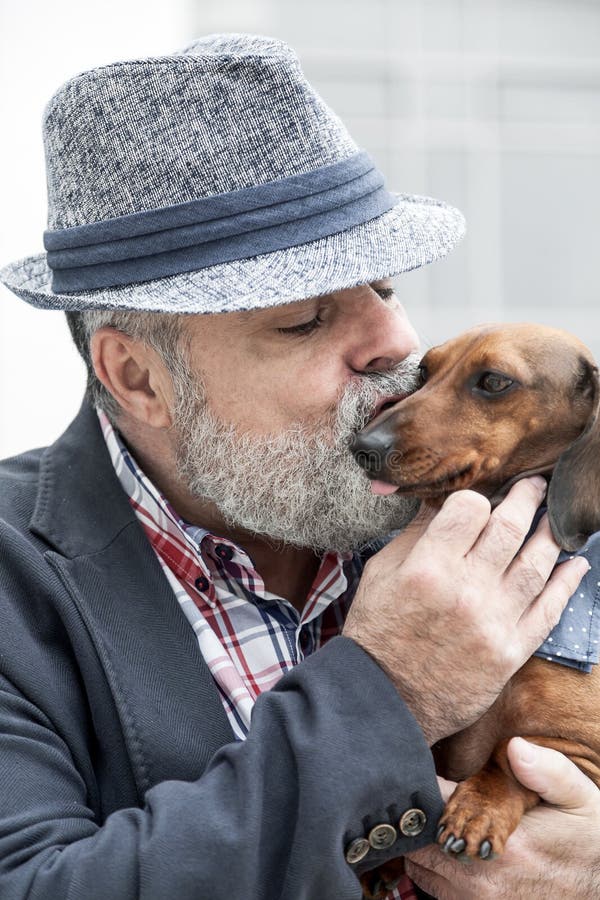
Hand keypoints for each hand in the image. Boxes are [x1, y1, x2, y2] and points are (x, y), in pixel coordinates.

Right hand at [343, 477, 588, 742]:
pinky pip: (548, 611)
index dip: (476, 498)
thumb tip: (440, 502)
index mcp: (428, 567)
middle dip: (526, 499)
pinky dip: (567, 584)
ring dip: (551, 534)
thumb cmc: (377, 633)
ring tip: (555, 518)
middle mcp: (465, 590)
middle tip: (535, 486)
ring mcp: (492, 621)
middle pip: (509, 528)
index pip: (469, 509)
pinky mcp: (510, 651)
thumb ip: (415, 536)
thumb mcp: (381, 574)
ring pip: (536, 564)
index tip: (479, 501)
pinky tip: (576, 564)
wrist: (385, 699)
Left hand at [404, 738, 599, 897]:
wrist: (599, 883)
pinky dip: (434, 868)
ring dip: (425, 842)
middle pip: (421, 842)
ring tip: (440, 820)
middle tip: (430, 795)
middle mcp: (484, 878)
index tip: (427, 773)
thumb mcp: (579, 797)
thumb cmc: (588, 839)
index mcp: (505, 843)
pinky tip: (451, 846)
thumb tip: (515, 747)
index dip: (427, 787)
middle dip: (422, 816)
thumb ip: (548, 770)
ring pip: (421, 867)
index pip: (439, 808)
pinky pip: (436, 889)